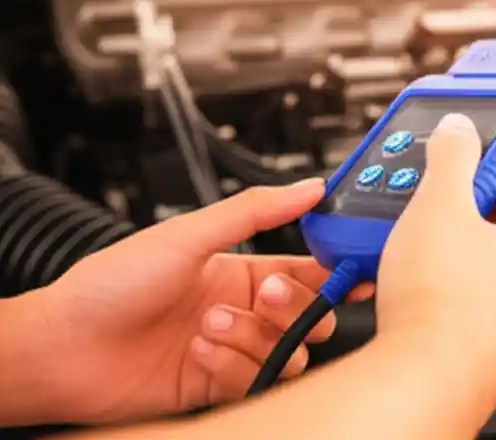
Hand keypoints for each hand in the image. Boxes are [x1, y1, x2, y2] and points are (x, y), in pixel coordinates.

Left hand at [29, 179, 370, 422]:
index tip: (357, 270)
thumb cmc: (111, 285)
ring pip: (289, 352)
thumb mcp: (187, 235)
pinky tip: (196, 351)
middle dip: (296, 307)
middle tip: (263, 297)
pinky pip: (256, 379)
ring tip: (208, 326)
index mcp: (243, 272)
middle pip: (313, 316)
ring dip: (253, 337)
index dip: (339, 270)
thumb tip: (310, 187)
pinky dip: (230, 364)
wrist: (62, 347)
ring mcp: (233, 350)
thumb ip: (254, 211)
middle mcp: (244, 312)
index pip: (310, 270)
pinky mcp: (218, 386)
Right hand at [376, 113, 495, 426]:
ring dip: (437, 265)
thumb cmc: (440, 301)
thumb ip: (452, 157)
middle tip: (420, 215)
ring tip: (402, 255)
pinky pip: (452, 318)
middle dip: (451, 224)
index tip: (459, 170)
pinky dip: (429, 304)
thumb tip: (460, 129)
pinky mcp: (475, 361)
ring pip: (470, 282)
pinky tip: (402, 299)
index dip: (481, 179)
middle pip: (490, 241)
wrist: (419, 378)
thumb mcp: (440, 203)